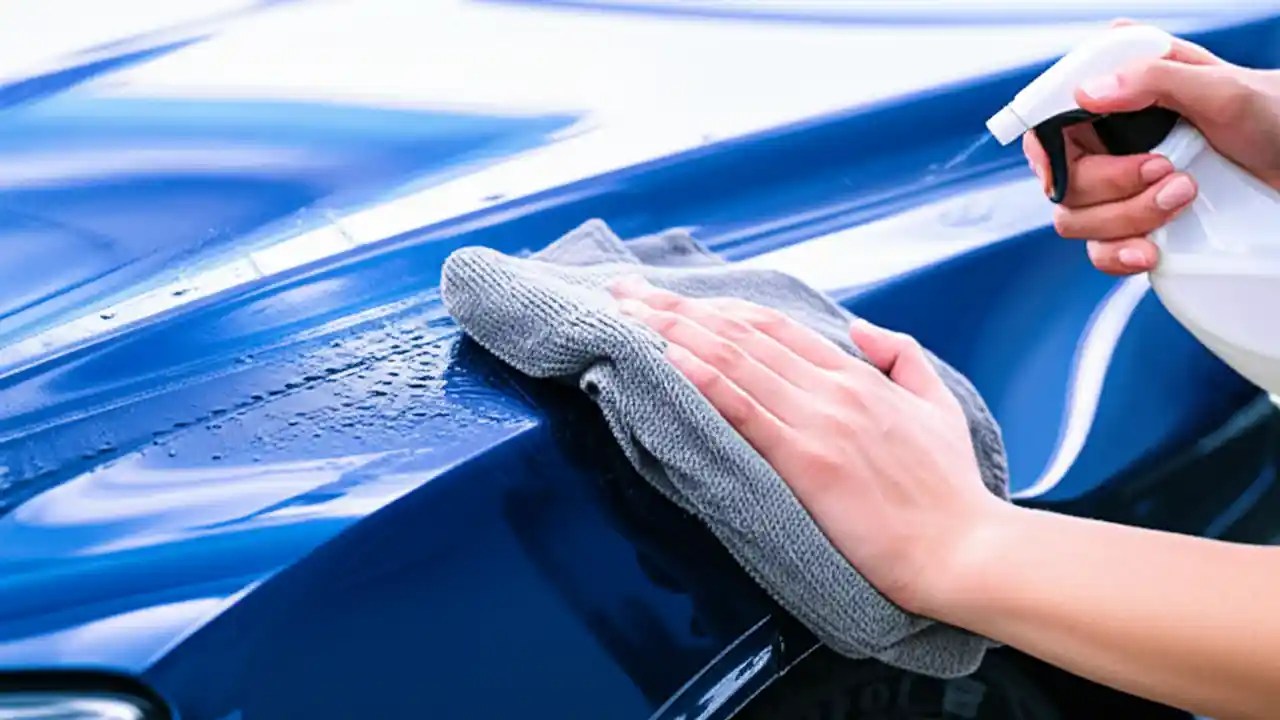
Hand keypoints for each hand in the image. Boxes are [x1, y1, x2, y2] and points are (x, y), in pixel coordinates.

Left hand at [610, 277, 1006, 613]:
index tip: (673, 298)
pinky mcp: (806, 461)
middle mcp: (831, 388)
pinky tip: (665, 359)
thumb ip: (900, 356)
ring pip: (733, 361)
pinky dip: (701, 378)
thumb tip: (859, 328)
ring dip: (671, 332)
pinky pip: (743, 410)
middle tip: (624, 292)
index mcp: (856, 376)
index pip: (773, 326)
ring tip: (624, 315)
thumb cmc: (950, 490)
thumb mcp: (937, 404)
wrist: (963, 549)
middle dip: (674, 309)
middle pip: (739, 334)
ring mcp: (818, 421)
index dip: (717, 307)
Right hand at [1025, 20, 1279, 274]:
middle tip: (1167, 171)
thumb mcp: (1223, 88)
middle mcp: (1110, 140)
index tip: (1065, 166)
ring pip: (1076, 219)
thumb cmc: (1273, 116)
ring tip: (1184, 196)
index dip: (1047, 149)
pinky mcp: (1135, 225)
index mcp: (1120, 93)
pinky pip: (1099, 252)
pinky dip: (1119, 256)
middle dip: (1111, 185)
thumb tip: (1088, 93)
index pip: (1048, 121)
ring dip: (1126, 218)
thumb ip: (1155, 79)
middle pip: (1061, 179)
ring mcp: (1119, 187)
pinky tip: (1150, 252)